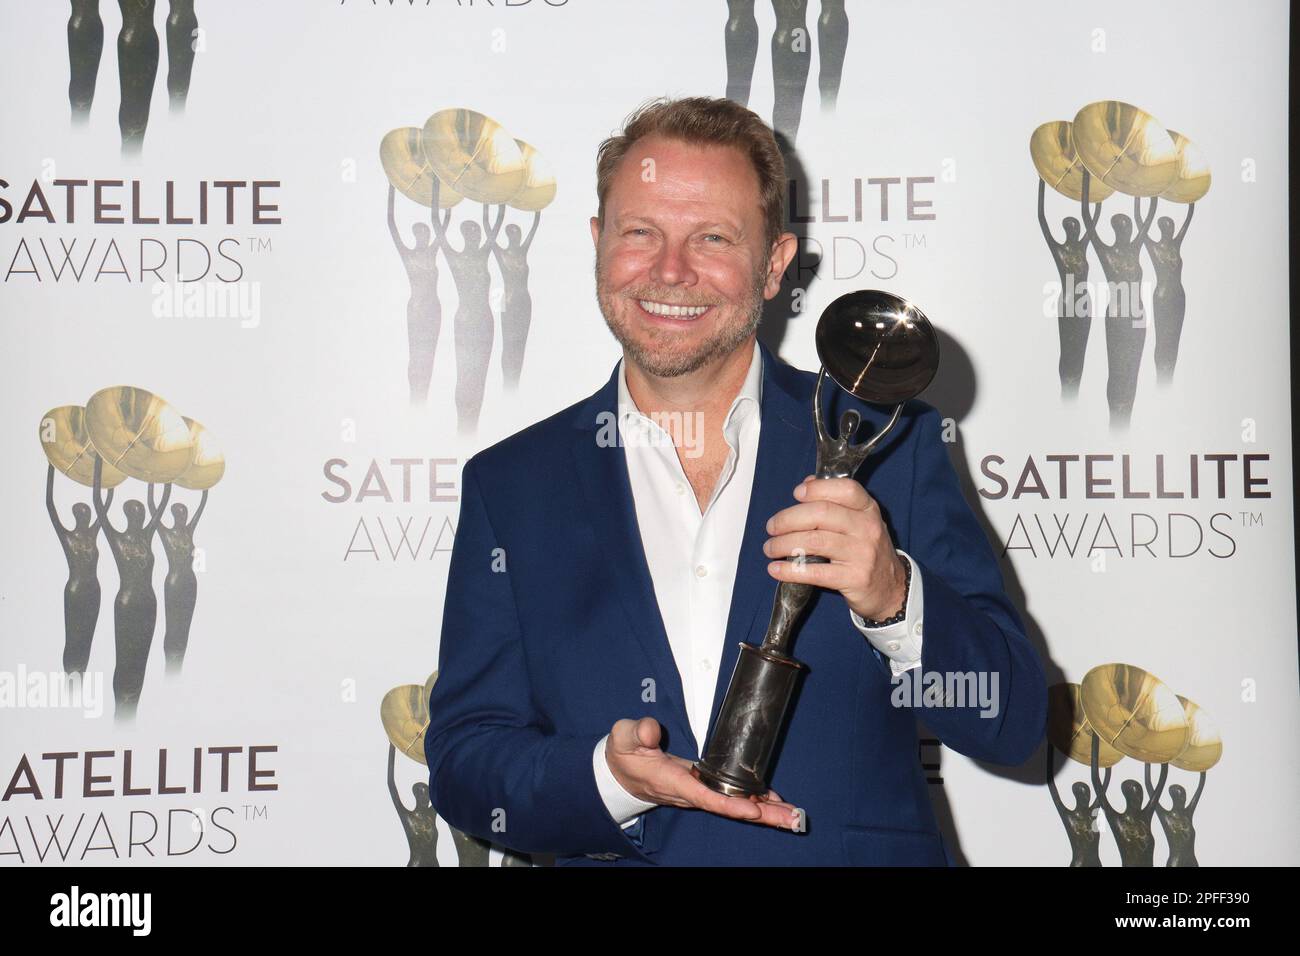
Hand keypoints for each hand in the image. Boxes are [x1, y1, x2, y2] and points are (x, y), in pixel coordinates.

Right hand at [605, 717, 800, 829]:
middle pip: (730, 808)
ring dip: (766, 811)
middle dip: (762, 815)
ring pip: (735, 806)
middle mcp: (690, 793)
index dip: (731, 804)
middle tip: (792, 818)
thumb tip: (650, 730)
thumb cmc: (623, 754)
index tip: (754, 809)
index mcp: (674, 783)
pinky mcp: (704, 787)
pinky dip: (756, 802)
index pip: (706, 797)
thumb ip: (637, 732)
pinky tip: (775, 803)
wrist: (618, 772)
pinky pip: (733, 799)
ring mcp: (699, 792)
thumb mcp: (624, 737)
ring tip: (794, 814)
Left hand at [763, 475, 906, 620]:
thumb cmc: (865, 550)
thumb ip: (835, 502)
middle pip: (821, 514)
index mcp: (867, 509)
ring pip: (814, 541)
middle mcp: (867, 528)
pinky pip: (815, 572)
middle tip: (772, 527)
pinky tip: (776, 570)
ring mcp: (862, 554)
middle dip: (788, 519)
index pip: (845, 489)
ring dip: (783, 544)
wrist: (891, 588)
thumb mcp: (859, 522)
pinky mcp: (855, 578)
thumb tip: (807, 484)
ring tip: (770, 549)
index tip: (796, 494)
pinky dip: (790, 570)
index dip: (817, 489)